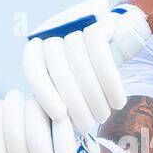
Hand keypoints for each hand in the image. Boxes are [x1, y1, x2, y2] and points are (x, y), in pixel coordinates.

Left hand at [22, 4, 150, 131]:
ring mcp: (74, 28)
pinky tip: (117, 101)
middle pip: (59, 70)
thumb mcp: (68, 91)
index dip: (45, 93)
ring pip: (80, 64)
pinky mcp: (96, 25)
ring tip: (103, 115)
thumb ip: (58, 101)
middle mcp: (52, 36)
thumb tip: (52, 127)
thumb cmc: (87, 81)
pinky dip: (110, 81)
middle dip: (75, 103)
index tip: (59, 115)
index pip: (34, 69)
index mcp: (38, 52)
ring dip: (94, 96)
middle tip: (88, 125)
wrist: (117, 48)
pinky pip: (100, 52)